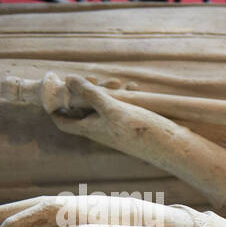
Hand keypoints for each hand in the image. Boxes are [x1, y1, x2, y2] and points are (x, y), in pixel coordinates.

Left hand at [36, 72, 153, 147]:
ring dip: (107, 90)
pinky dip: (123, 95)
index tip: (55, 90)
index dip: (54, 108)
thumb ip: (91, 94)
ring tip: (119, 82)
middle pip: (82, 109)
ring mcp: (115, 127)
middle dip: (85, 90)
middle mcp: (100, 129)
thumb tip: (68, 79)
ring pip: (102, 105)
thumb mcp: (113, 109)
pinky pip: (119, 107)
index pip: (62, 122)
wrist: (171, 148)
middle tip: (93, 78)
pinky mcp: (130, 125)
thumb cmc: (140, 132)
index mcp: (91, 128)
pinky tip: (133, 88)